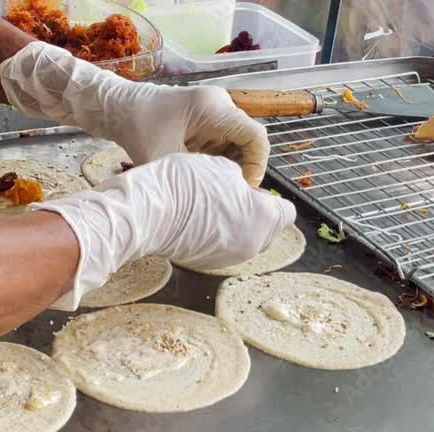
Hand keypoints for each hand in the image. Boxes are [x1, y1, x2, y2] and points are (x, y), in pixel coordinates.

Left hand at [0, 42, 270, 186]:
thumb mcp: (164, 160)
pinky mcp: (208, 117)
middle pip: (248, 142)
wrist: (118, 108)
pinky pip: (224, 142)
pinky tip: (200, 174)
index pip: (256, 137)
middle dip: (241, 169)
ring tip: (210, 184)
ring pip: (237, 144)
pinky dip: (216, 160)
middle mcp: (221, 104)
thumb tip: (217, 202)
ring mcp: (215, 109)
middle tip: (225, 192)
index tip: (242, 188)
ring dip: (228, 166)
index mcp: (214, 108)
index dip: (257, 166)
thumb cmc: (137, 128)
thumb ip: (193, 179)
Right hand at [31, 153, 295, 309]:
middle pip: (267, 231)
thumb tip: (241, 190)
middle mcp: (252, 245)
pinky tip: (195, 219)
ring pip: (243, 240)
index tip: (255, 188)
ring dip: (235, 225)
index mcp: (264, 220)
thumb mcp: (223, 167)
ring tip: (211, 205)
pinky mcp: (203, 262)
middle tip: (233, 194)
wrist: (147, 212)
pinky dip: (214, 235)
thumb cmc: (187, 184)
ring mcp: (227, 258)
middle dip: (256, 214)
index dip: (272, 198)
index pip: (286, 213)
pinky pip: (220, 246)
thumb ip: (242, 181)